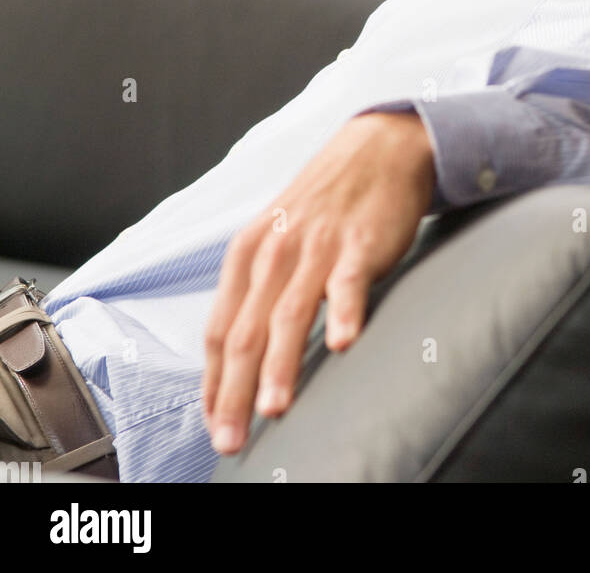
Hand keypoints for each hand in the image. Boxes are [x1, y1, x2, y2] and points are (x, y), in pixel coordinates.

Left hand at [202, 109, 435, 454]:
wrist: (377, 149)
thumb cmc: (325, 205)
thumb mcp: (277, 239)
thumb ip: (258, 292)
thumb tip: (239, 357)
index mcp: (247, 255)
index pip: (218, 330)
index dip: (213, 384)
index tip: (214, 425)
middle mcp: (274, 252)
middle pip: (247, 332)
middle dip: (236, 392)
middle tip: (231, 440)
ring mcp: (317, 247)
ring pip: (291, 314)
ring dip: (282, 365)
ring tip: (276, 408)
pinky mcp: (359, 243)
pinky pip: (349, 282)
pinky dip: (345, 312)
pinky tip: (343, 343)